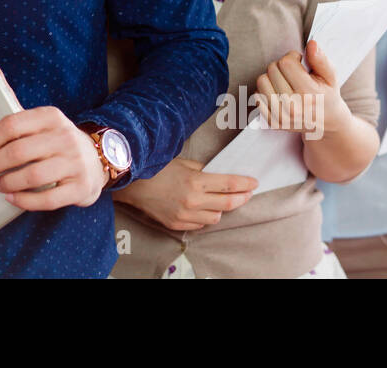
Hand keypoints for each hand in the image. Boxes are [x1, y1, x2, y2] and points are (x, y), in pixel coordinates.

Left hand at [0, 106, 107, 209]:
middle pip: (18, 151)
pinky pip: (47, 199)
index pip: (12, 125)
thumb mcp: (46, 123)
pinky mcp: (81, 187)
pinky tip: (12, 198)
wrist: (97, 161)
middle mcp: (65, 137)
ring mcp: (75, 163)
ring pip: (32, 176)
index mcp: (52, 117)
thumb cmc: (59, 143)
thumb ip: (20, 115)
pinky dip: (24, 201)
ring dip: (8, 183)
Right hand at [114, 158, 255, 231]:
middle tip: (247, 193)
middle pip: (228, 203)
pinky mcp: (177, 224)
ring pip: (216, 217)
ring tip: (221, 201)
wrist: (132, 186)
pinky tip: (203, 209)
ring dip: (222, 208)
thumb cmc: (155, 170)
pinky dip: (205, 217)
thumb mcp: (181, 163)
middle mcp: (193, 201)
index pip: (229, 184)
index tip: (254, 183)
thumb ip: (201, 170)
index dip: (245, 184)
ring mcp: (185, 215)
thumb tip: (216, 175)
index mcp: (195, 181)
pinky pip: (200, 224)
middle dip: (241, 198)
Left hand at [256, 40, 351, 138]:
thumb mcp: (330, 77)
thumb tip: (311, 44)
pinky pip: (256, 95)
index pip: (286, 63)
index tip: (300, 63)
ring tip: (285, 83)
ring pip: (261, 81)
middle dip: (282, 66)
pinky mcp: (270, 121)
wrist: (325, 124)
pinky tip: (279, 94)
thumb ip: (321, 59)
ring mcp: (280, 116)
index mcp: (308, 94)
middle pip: (272, 69)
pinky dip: (265, 91)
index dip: (292, 58)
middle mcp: (292, 107)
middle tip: (294, 74)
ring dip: (271, 78)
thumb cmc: (326, 96)